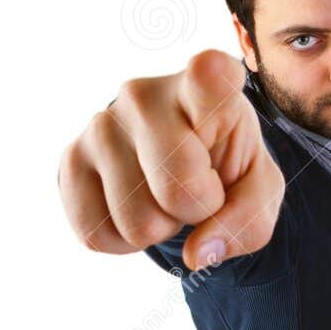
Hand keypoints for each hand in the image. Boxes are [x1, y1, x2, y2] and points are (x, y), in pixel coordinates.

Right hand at [57, 50, 285, 269]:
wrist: (174, 163)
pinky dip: (124, 242)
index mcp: (207, 85)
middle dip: (196, 211)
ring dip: (159, 228)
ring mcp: (101, 124)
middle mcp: (144, 94)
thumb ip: (248, 220)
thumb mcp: (259, 190)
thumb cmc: (224, 167)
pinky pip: (96, 233)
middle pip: (178, 188)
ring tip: (164, 194)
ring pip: (136, 223)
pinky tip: (135, 206)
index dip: (213, 86)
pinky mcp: (71, 158)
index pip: (208, 75)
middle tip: (197, 189)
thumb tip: (196, 255)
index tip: (215, 75)